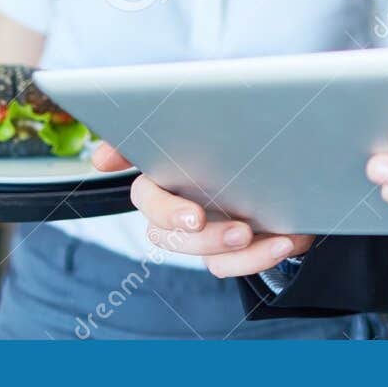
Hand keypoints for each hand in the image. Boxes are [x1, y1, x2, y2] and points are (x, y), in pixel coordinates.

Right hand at [92, 143, 313, 276]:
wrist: (283, 153)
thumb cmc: (231, 132)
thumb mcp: (200, 119)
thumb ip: (159, 126)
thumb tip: (100, 159)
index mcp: (164, 177)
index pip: (147, 199)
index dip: (166, 210)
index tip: (195, 217)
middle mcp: (178, 208)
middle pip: (172, 237)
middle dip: (204, 237)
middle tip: (239, 229)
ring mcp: (203, 232)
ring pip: (203, 257)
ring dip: (233, 251)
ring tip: (262, 234)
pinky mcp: (228, 251)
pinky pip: (230, 267)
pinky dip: (259, 258)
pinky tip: (287, 240)